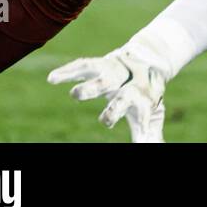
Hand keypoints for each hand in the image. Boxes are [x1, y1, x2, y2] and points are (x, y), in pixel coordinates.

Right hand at [48, 48, 166, 142]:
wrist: (148, 58)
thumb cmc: (145, 96)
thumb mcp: (151, 114)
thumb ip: (150, 134)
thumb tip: (154, 148)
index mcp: (143, 94)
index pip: (142, 107)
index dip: (143, 121)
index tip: (142, 133)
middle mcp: (129, 78)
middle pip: (120, 86)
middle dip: (113, 101)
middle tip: (106, 118)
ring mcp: (114, 68)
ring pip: (100, 72)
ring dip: (88, 85)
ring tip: (74, 95)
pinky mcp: (101, 62)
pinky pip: (83, 65)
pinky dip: (67, 72)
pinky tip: (52, 78)